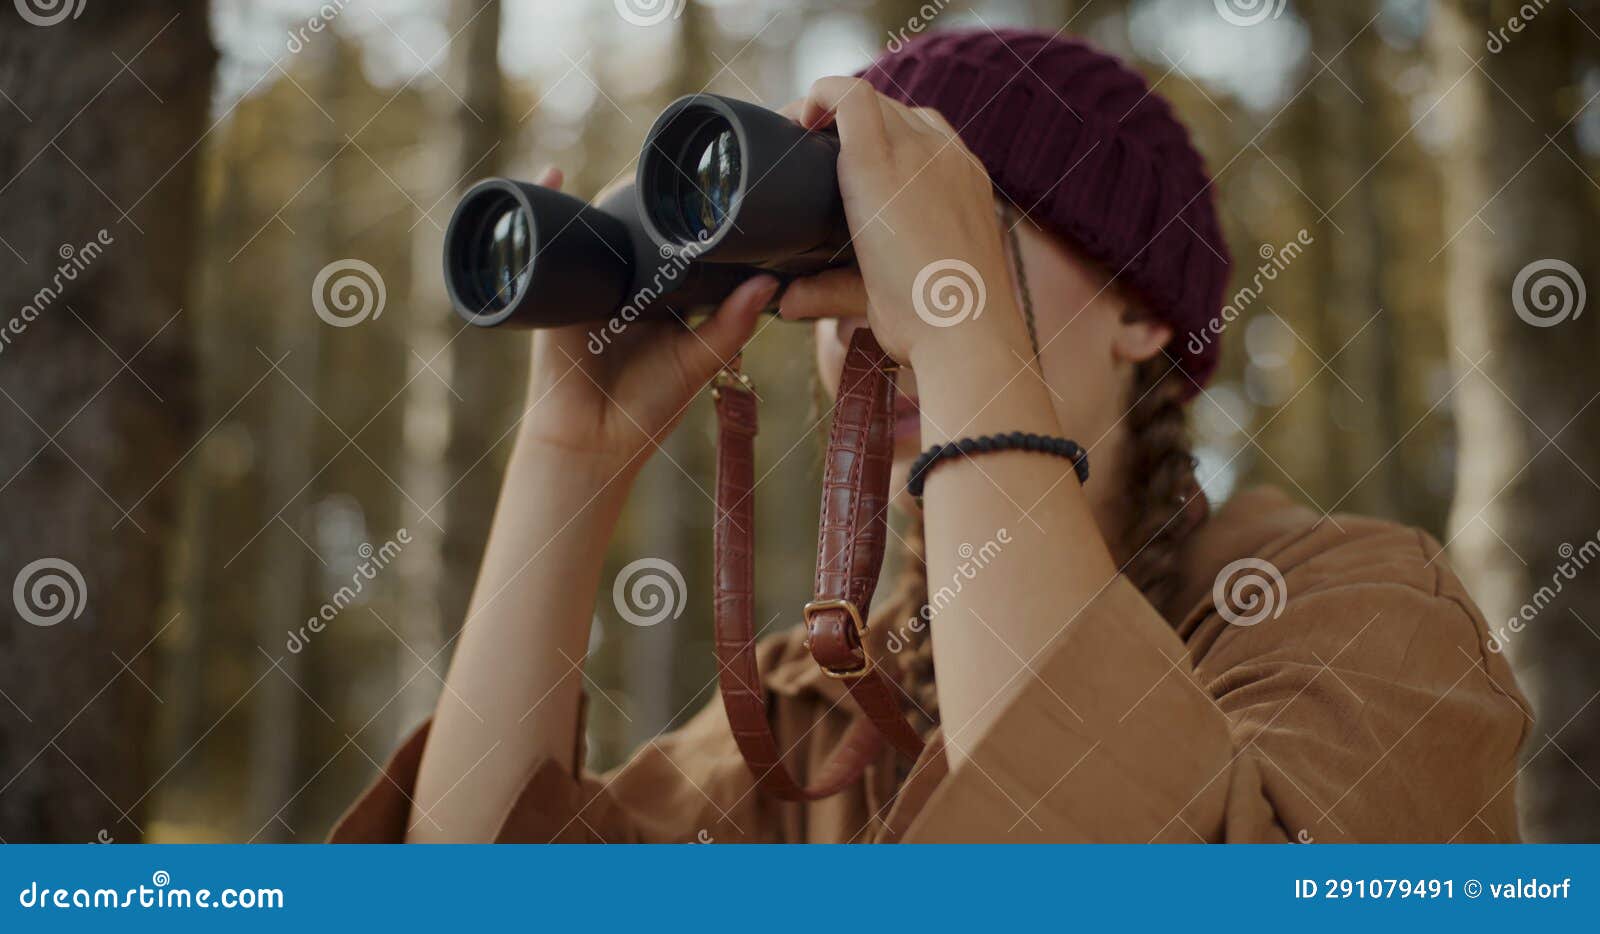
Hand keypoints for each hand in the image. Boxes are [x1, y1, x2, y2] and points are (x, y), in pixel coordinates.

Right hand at [517, 167, 778, 474]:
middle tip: (678, 159)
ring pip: (598, 227)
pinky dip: (546, 205)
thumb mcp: (696, 361)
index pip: (678, 244)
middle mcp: (627, 283)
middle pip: (637, 227)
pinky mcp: (554, 291)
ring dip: (609, 194)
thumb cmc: (646, 408)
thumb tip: (769, 283)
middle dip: (651, 194)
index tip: (717, 182)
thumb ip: (731, 324)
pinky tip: (554, 174)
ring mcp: (589, 283)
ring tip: (636, 163)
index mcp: (661, 297)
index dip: (693, 216)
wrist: (591, 441)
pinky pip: (545, 242)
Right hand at [776, 79, 1032, 366]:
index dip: (819, 93)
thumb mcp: (856, 296)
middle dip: (842, 110)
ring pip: (912, 112)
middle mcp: (920, 154)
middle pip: (877, 100)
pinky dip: (916, 135)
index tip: (800, 121)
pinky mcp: (976, 178)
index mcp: (878, 171)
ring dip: (881, 119)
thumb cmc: (913, 316)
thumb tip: (784, 301)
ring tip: (862, 148)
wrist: (974, 334)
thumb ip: (817, 288)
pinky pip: (943, 134)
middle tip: (820, 137)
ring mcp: (954, 162)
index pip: (850, 95)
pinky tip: (907, 167)